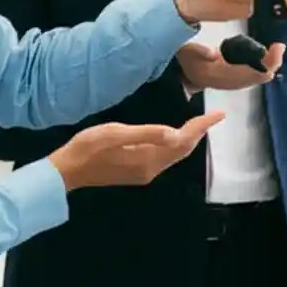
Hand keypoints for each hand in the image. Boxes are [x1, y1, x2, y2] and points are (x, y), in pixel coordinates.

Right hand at [48, 111, 224, 190]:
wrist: (67, 171)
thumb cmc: (88, 147)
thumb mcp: (115, 133)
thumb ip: (146, 133)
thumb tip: (175, 132)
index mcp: (149, 158)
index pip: (183, 141)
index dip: (201, 126)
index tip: (219, 114)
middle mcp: (151, 168)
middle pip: (183, 150)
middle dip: (199, 132)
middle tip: (214, 116)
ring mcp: (143, 172)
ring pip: (174, 155)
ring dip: (189, 139)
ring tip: (200, 124)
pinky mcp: (136, 171)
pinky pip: (164, 157)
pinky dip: (176, 145)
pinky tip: (174, 136)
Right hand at [178, 41, 284, 93]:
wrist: (185, 74)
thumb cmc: (188, 60)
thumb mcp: (187, 52)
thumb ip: (198, 51)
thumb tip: (213, 53)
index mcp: (222, 76)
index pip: (251, 74)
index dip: (266, 64)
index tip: (274, 49)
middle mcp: (232, 82)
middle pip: (260, 77)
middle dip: (272, 62)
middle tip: (279, 46)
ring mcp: (236, 82)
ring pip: (259, 77)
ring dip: (270, 64)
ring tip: (277, 48)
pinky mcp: (237, 79)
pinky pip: (255, 75)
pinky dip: (264, 65)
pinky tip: (269, 54)